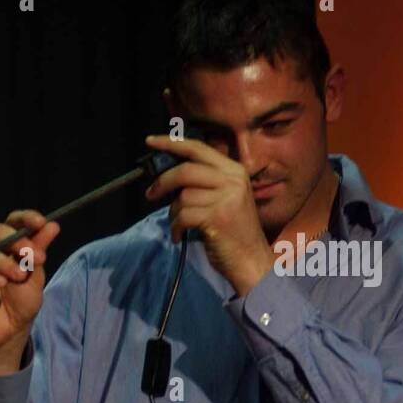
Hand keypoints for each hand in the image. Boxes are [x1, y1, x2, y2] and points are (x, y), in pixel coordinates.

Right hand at [0, 209, 60, 372]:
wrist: (11, 329)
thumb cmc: (23, 299)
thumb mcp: (36, 275)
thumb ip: (40, 251)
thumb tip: (53, 225)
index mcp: (8, 244)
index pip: (13, 221)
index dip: (25, 219)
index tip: (40, 223)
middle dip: (17, 242)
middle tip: (33, 257)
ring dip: (4, 262)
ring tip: (18, 277)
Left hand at [143, 135, 274, 295]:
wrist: (251, 260)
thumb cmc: (234, 232)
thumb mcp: (227, 198)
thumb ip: (205, 181)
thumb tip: (169, 172)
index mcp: (234, 171)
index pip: (198, 149)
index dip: (171, 143)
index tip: (150, 141)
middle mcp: (233, 180)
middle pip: (185, 170)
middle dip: (162, 182)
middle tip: (151, 194)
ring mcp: (226, 198)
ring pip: (182, 196)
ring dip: (173, 213)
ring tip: (180, 224)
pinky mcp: (217, 217)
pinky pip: (182, 215)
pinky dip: (175, 227)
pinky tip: (179, 235)